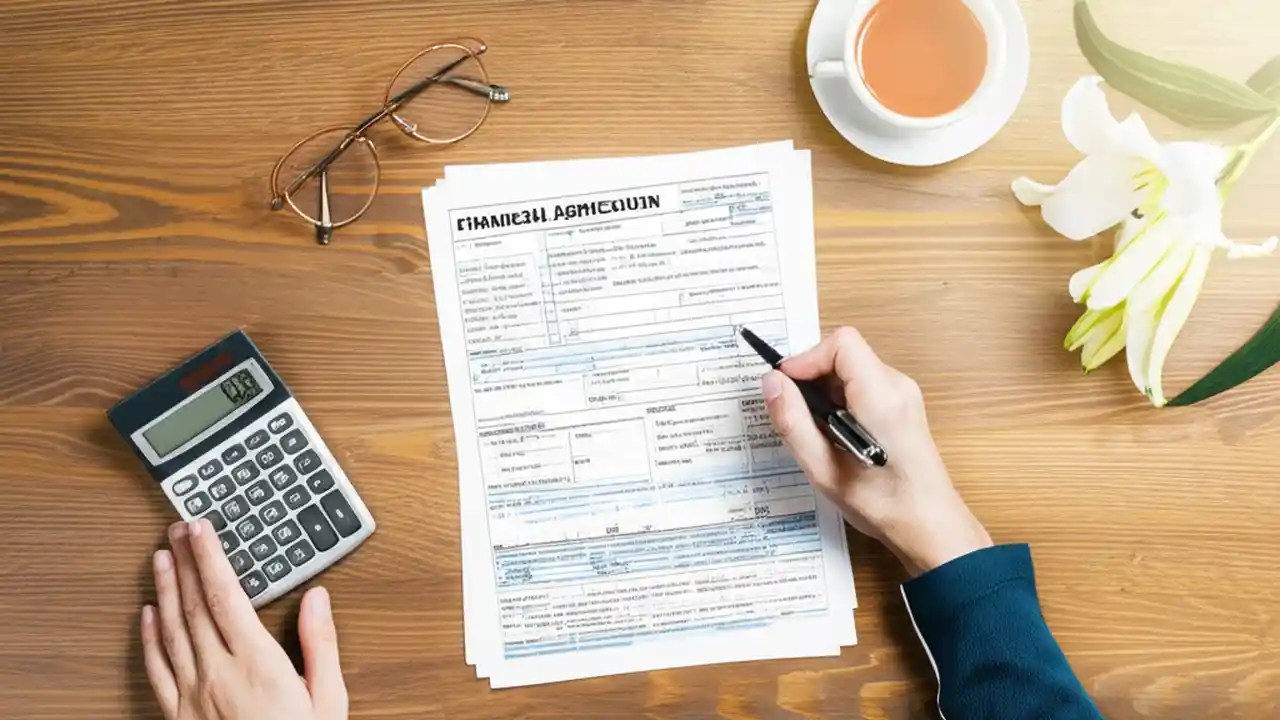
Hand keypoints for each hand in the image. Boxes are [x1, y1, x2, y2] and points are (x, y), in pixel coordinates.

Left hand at [140, 520, 347, 719]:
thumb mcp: (329, 700)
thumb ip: (320, 645)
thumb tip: (317, 598)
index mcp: (257, 665)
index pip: (226, 597)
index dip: (211, 558)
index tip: (202, 530)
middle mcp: (218, 675)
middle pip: (195, 606)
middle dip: (187, 562)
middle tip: (179, 529)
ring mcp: (193, 696)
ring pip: (171, 631)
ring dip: (164, 590)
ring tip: (161, 558)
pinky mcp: (179, 715)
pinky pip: (157, 669)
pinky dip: (149, 637)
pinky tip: (146, 614)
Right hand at [762, 327, 991, 575]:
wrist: (930, 525)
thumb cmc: (881, 503)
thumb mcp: (824, 469)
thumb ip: (794, 422)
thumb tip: (771, 382)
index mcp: (881, 397)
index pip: (841, 343)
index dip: (806, 358)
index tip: (784, 387)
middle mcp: (897, 386)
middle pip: (843, 354)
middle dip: (811, 378)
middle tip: (796, 418)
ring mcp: (903, 393)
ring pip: (850, 369)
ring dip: (824, 393)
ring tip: (816, 434)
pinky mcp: (902, 404)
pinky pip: (861, 384)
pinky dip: (838, 401)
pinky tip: (834, 436)